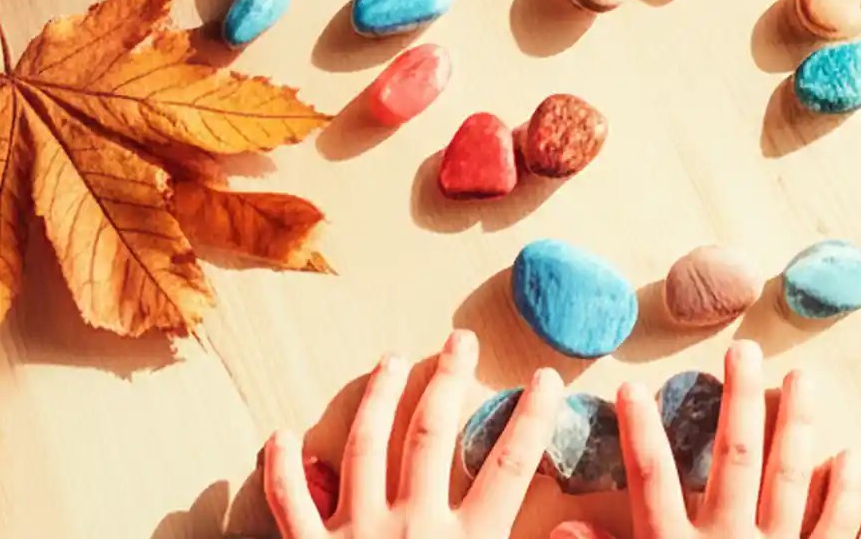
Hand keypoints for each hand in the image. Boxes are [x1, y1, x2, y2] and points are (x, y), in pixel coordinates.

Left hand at [262, 330, 564, 538]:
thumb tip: (579, 538)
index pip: (510, 465)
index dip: (532, 417)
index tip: (546, 377)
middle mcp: (412, 528)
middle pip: (431, 436)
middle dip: (450, 381)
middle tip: (461, 341)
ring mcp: (357, 536)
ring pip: (367, 447)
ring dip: (381, 397)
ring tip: (393, 360)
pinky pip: (289, 505)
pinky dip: (281, 470)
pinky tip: (281, 434)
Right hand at [610, 341, 859, 537]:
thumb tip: (561, 525)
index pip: (652, 477)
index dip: (639, 430)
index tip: (631, 384)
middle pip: (734, 457)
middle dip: (739, 399)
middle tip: (743, 350)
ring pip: (787, 478)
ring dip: (795, 424)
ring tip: (801, 378)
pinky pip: (834, 528)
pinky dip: (845, 493)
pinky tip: (849, 454)